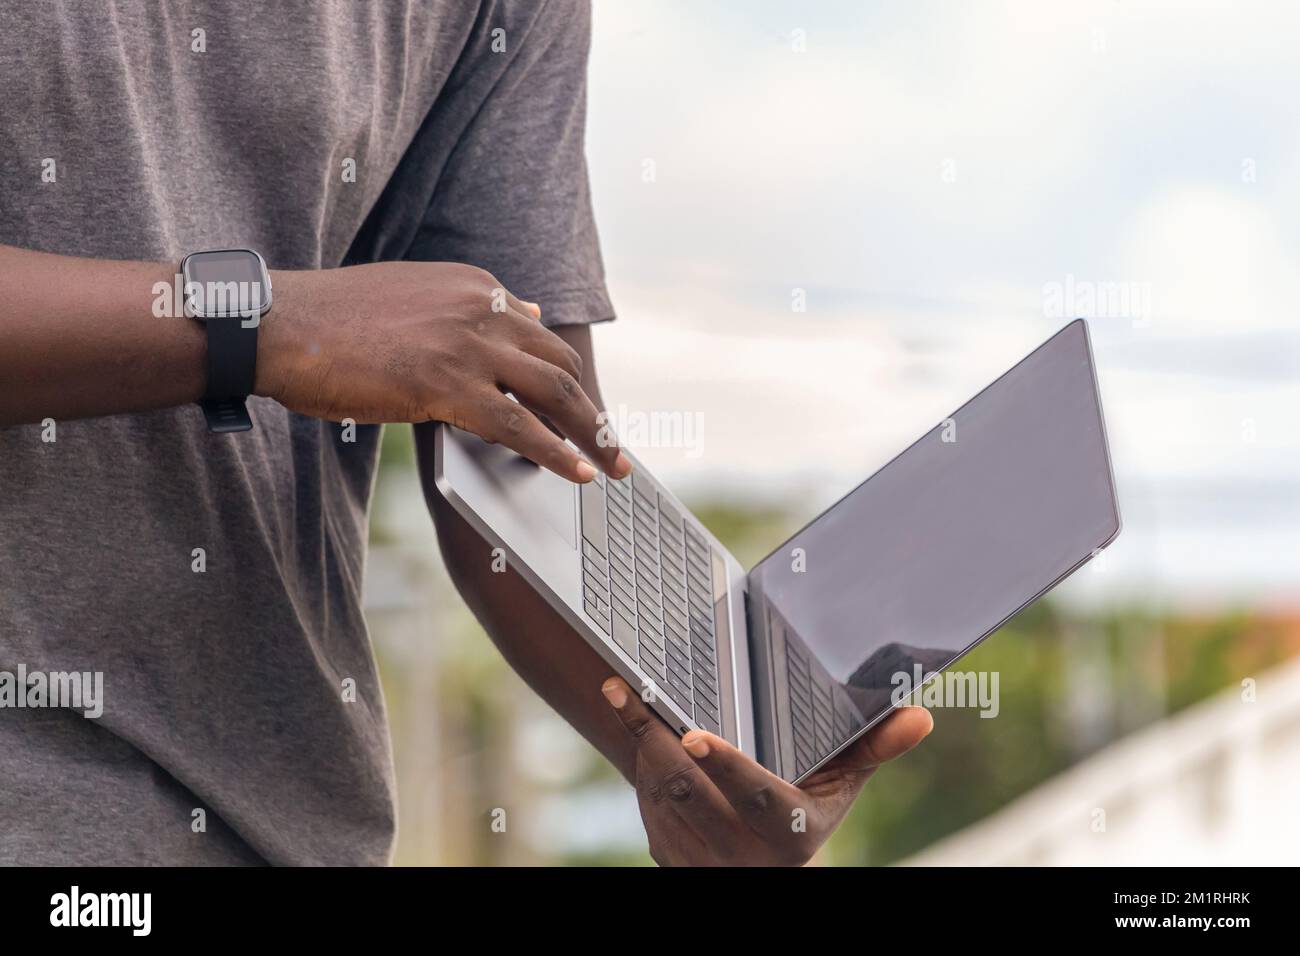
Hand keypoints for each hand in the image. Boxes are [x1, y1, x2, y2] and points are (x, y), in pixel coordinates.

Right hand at [257, 262, 629, 482]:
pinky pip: (522, 427)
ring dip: (593, 434)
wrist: (277, 324)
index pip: (539, 337)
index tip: (583, 409)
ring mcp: (468, 345)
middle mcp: (482, 308)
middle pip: (559, 364)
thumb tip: (525, 311)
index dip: (565, 380)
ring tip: (614, 465)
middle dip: (593, 409)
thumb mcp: (414, 297)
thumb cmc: (333, 321)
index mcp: (475, 286)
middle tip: (616, 443)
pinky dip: (558, 454)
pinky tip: (579, 473)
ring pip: (554, 394)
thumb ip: (470, 307)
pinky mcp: (448, 384)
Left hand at [601, 676, 931, 865]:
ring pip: (661, 791)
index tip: (695, 735)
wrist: (756, 855)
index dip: (726, 766)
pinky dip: (638, 756)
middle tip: (631, 691)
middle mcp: (744, 855)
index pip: (755, 797)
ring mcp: (701, 858)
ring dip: (641, 739)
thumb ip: (872, 748)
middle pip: (691, 790)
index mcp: (792, 832)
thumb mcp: (841, 782)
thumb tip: (920, 715)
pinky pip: (648, 799)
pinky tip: (633, 717)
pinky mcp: (667, 853)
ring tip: (624, 692)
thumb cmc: (804, 801)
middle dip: (658, 739)